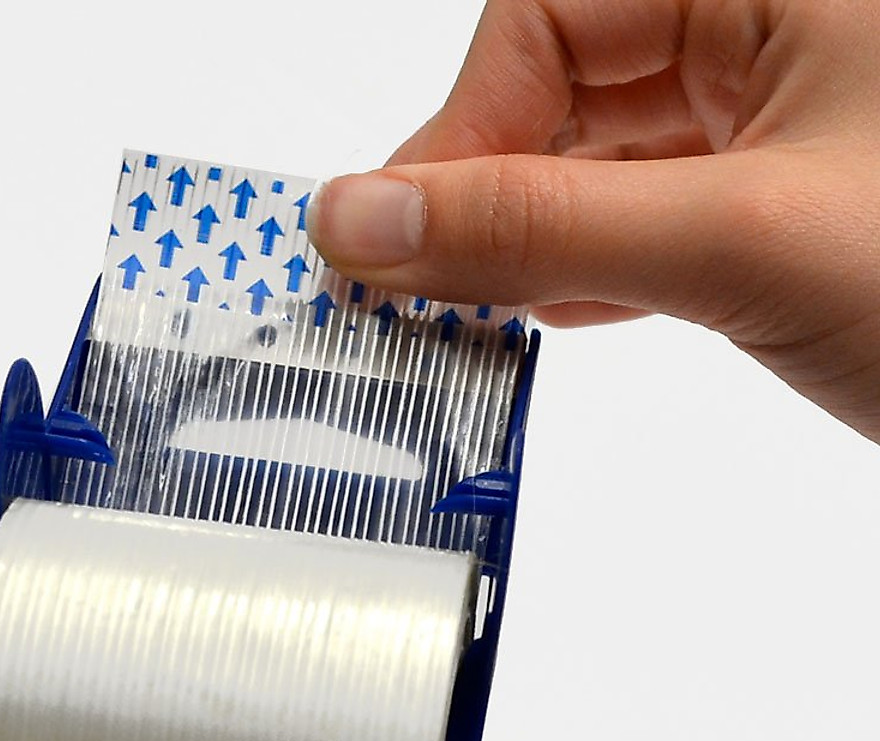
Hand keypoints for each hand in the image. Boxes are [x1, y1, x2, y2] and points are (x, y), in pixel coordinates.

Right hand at [307, 0, 879, 442]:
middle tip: (412, 286)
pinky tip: (545, 314)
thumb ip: (536, 227)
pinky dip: (582, 270)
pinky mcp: (769, 201)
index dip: (462, 126)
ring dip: (524, 240)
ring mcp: (772, 118)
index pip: (552, 16)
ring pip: (596, 158)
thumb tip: (365, 221)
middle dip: (485, 189)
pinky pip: (640, 215)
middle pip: (564, 85)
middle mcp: (771, 25)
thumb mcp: (737, 240)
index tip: (391, 235)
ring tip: (465, 313)